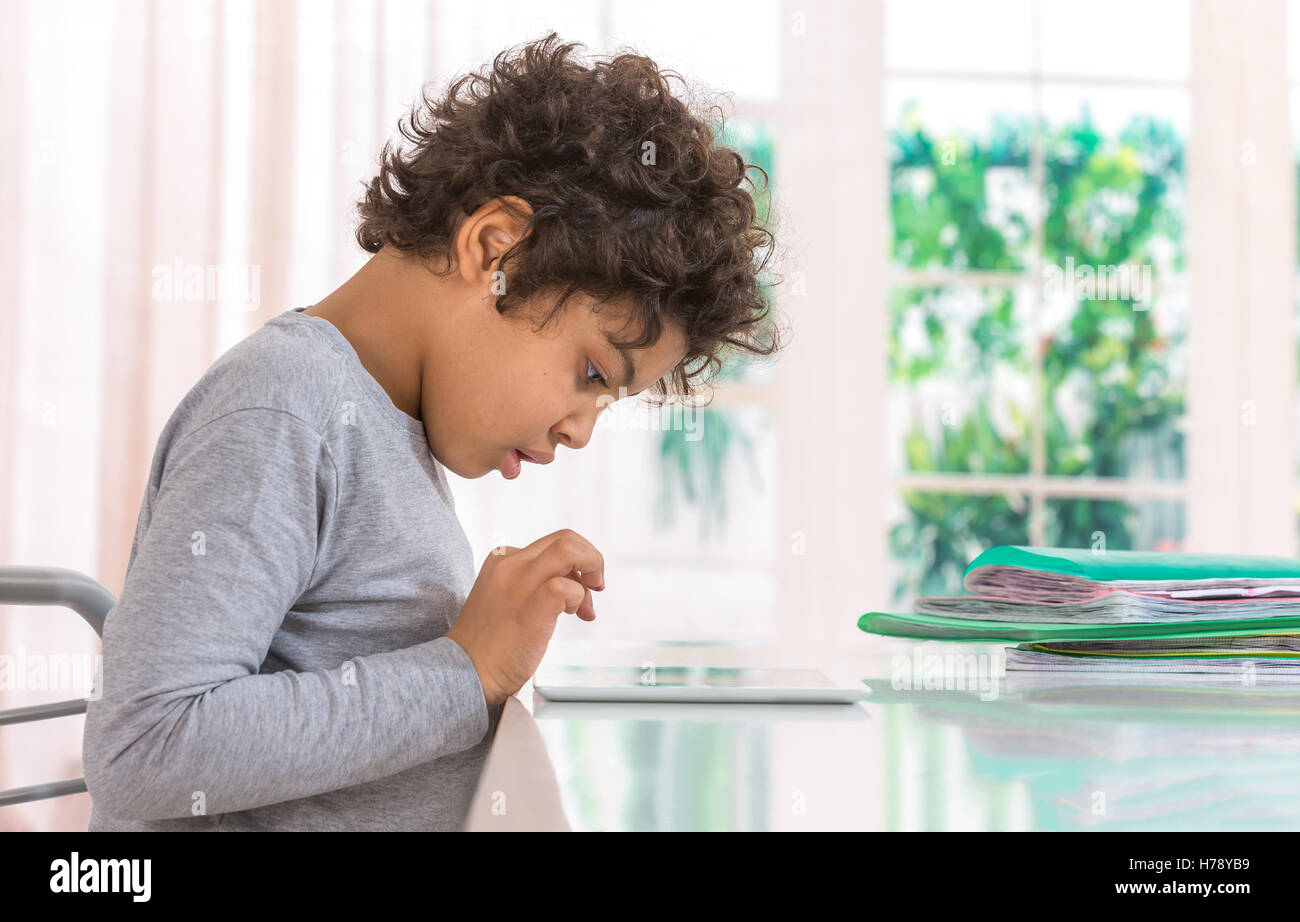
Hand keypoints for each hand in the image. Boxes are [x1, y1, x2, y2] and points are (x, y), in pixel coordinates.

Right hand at [445, 529, 604, 707]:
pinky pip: (567, 585)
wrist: (464, 673)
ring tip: (587, 603)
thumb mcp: (507, 599)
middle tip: (594, 588)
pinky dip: (579, 597)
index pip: (552, 544)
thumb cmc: (490, 644)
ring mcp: (520, 583)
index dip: (576, 564)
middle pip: (566, 538)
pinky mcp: (531, 608)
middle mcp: (510, 564)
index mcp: (503, 560)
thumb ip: (534, 585)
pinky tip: (572, 615)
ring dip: (592, 569)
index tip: (579, 593)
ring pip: (568, 548)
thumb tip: (575, 586)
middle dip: (591, 559)